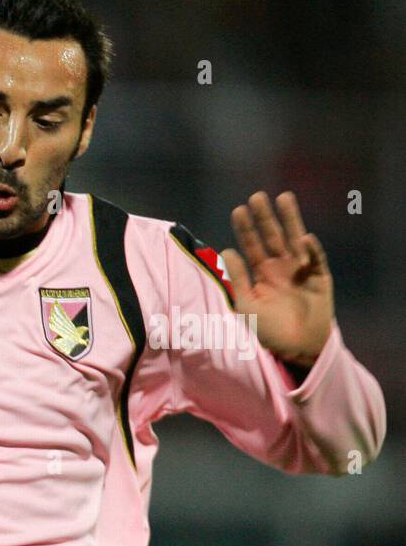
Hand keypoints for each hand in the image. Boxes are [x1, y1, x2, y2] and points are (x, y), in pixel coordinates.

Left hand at [221, 191, 332, 367]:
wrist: (297, 349)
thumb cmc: (269, 331)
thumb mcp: (247, 305)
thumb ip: (238, 279)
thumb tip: (226, 251)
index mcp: (262, 274)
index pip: (251, 246)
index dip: (245, 229)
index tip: (237, 210)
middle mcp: (281, 268)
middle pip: (272, 236)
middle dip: (265, 217)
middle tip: (256, 196)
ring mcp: (301, 270)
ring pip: (295, 239)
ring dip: (290, 220)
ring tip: (283, 198)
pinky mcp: (320, 278)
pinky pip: (316, 260)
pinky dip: (311, 250)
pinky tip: (304, 239)